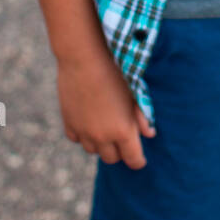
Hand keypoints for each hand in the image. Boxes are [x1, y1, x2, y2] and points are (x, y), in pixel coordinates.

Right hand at [56, 47, 155, 168]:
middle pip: (112, 158)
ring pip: (93, 150)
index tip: (140, 159)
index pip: (133, 159)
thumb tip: (149, 134)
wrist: (84, 59)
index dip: (138, 161)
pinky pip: (77, 139)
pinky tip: (88, 122)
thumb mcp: (135, 92)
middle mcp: (102, 137)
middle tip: (122, 139)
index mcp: (123, 130)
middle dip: (119, 151)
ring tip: (105, 127)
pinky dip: (83, 135)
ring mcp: (84, 132)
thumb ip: (143, 116)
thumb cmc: (115, 72)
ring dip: (100, 144)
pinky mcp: (69, 124)